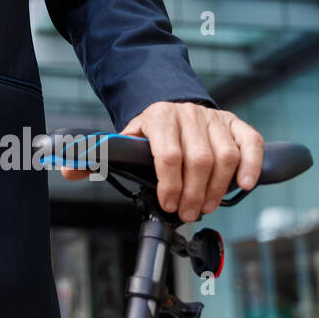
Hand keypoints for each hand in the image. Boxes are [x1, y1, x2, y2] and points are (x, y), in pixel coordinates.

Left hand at [61, 102, 262, 221]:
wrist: (171, 104)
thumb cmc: (148, 132)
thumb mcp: (123, 140)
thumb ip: (95, 157)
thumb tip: (67, 172)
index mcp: (157, 117)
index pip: (167, 153)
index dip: (169, 184)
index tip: (167, 204)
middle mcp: (188, 114)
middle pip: (199, 159)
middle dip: (193, 194)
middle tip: (186, 213)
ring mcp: (214, 119)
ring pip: (225, 157)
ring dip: (218, 189)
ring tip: (206, 206)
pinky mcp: (236, 124)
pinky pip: (251, 143)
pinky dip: (252, 166)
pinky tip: (243, 185)